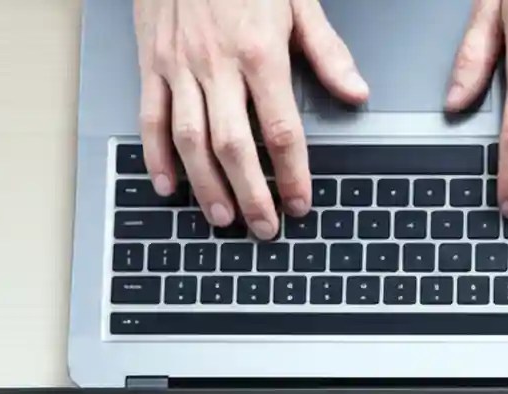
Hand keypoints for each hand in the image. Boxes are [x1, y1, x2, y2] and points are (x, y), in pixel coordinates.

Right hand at [134, 0, 368, 239]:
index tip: (301, 203)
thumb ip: (327, 51)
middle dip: (252, 193)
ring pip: (190, 140)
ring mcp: (179, 66)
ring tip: (222, 217)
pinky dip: (156, 156)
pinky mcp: (151, 63)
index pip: (280, 128)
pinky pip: (151, 117)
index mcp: (260, 52)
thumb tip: (357, 93)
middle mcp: (217, 64)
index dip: (292, 172)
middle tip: (265, 229)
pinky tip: (168, 185)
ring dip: (207, 185)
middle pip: (234, 145)